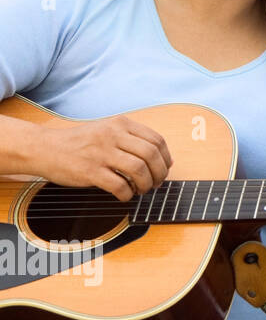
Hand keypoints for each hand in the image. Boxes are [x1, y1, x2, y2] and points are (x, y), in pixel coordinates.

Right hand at [32, 116, 172, 201]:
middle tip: (156, 183)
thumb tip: (165, 159)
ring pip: (139, 169)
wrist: (45, 148)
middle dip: (159, 173)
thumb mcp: (108, 130)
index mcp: (120, 123)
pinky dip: (127, 194)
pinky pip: (119, 185)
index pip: (156, 140)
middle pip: (151, 155)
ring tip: (141, 190)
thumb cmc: (80, 142)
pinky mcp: (90, 171)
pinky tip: (124, 196)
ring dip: (146, 184)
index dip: (165, 157)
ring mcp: (101, 153)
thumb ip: (133, 140)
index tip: (165, 168)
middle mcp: (112, 135)